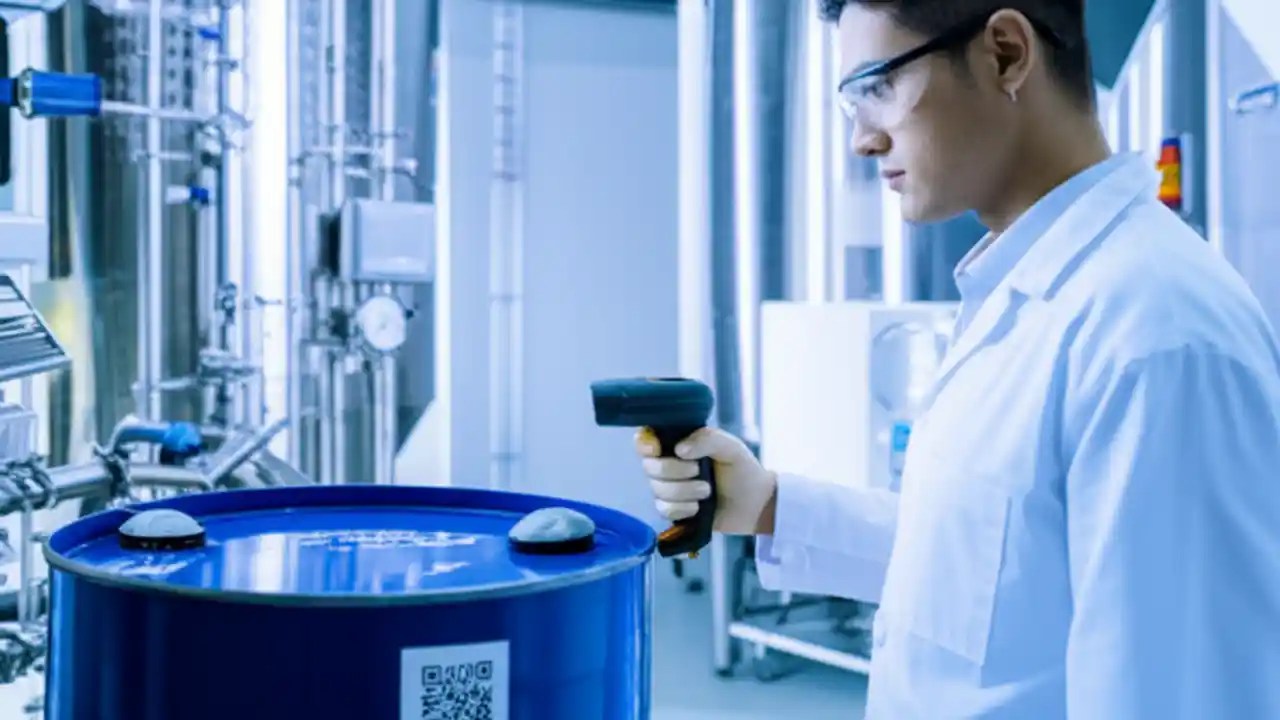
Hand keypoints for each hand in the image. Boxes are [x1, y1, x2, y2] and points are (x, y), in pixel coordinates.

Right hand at [634, 427, 777, 534]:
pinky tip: (699, 508)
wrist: (754, 504)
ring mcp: (669, 488)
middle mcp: (669, 464)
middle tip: (699, 471)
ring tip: (707, 491)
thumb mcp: (730, 446)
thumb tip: (679, 450)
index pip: (646, 440)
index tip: (656, 449)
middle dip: (674, 471)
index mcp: (678, 443)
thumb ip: (707, 439)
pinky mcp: (674, 510)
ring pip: (658, 490)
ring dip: (684, 492)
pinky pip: (664, 509)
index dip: (645, 444)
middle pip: (650, 467)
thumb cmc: (742, 469)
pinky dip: (683, 509)